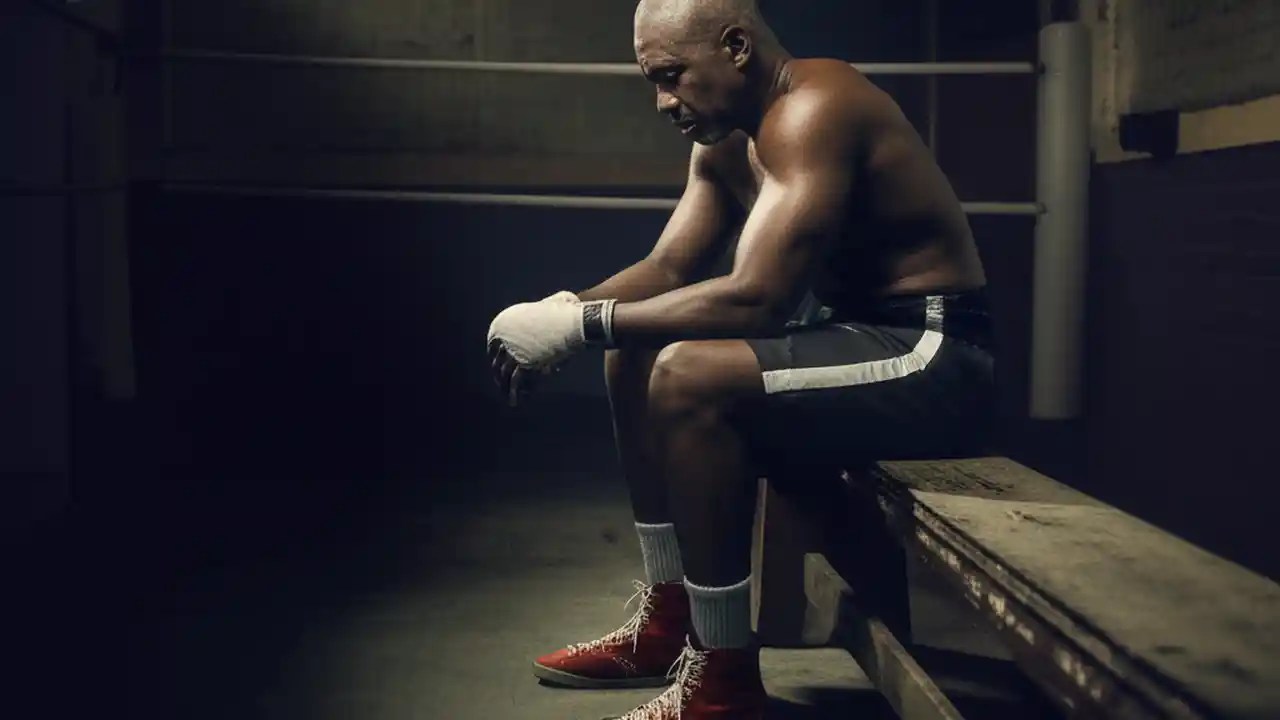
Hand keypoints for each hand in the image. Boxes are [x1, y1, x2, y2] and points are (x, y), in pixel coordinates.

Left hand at [488, 290, 581, 404]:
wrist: (575, 321)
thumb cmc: (567, 313)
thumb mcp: (549, 306)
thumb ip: (544, 312)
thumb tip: (555, 314)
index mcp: (505, 321)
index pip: (494, 346)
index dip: (497, 359)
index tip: (500, 368)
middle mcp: (505, 336)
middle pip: (499, 361)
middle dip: (500, 376)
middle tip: (503, 385)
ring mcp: (513, 350)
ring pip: (505, 373)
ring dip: (506, 388)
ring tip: (510, 398)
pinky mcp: (525, 363)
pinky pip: (517, 381)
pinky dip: (516, 393)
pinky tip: (517, 401)